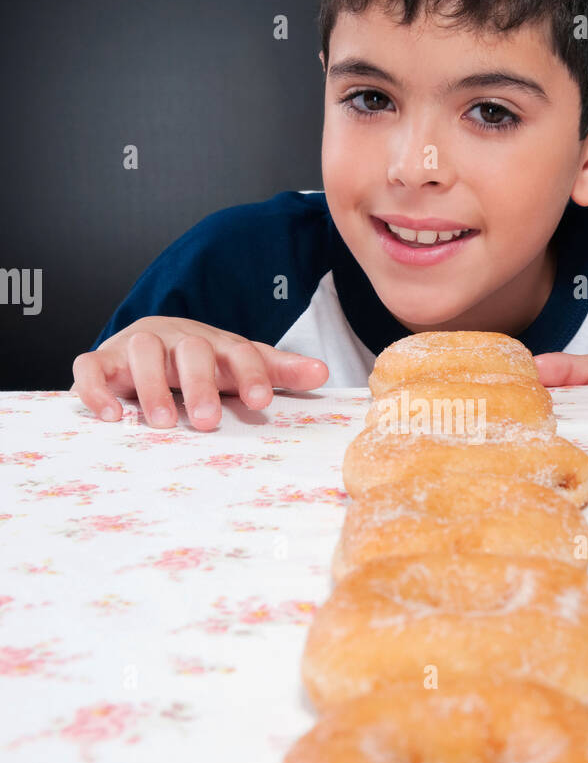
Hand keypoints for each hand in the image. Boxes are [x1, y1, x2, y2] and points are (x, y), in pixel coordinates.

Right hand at [70, 316, 328, 429]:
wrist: (143, 345)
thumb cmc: (199, 364)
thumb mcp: (238, 366)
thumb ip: (277, 370)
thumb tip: (322, 373)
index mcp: (215, 343)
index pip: (239, 352)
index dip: (252, 374)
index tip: (262, 402)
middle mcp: (176, 340)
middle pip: (190, 350)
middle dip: (199, 385)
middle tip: (206, 421)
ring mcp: (136, 347)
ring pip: (141, 353)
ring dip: (151, 387)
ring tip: (160, 423)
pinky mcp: (102, 361)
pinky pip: (91, 367)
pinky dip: (96, 388)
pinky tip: (111, 415)